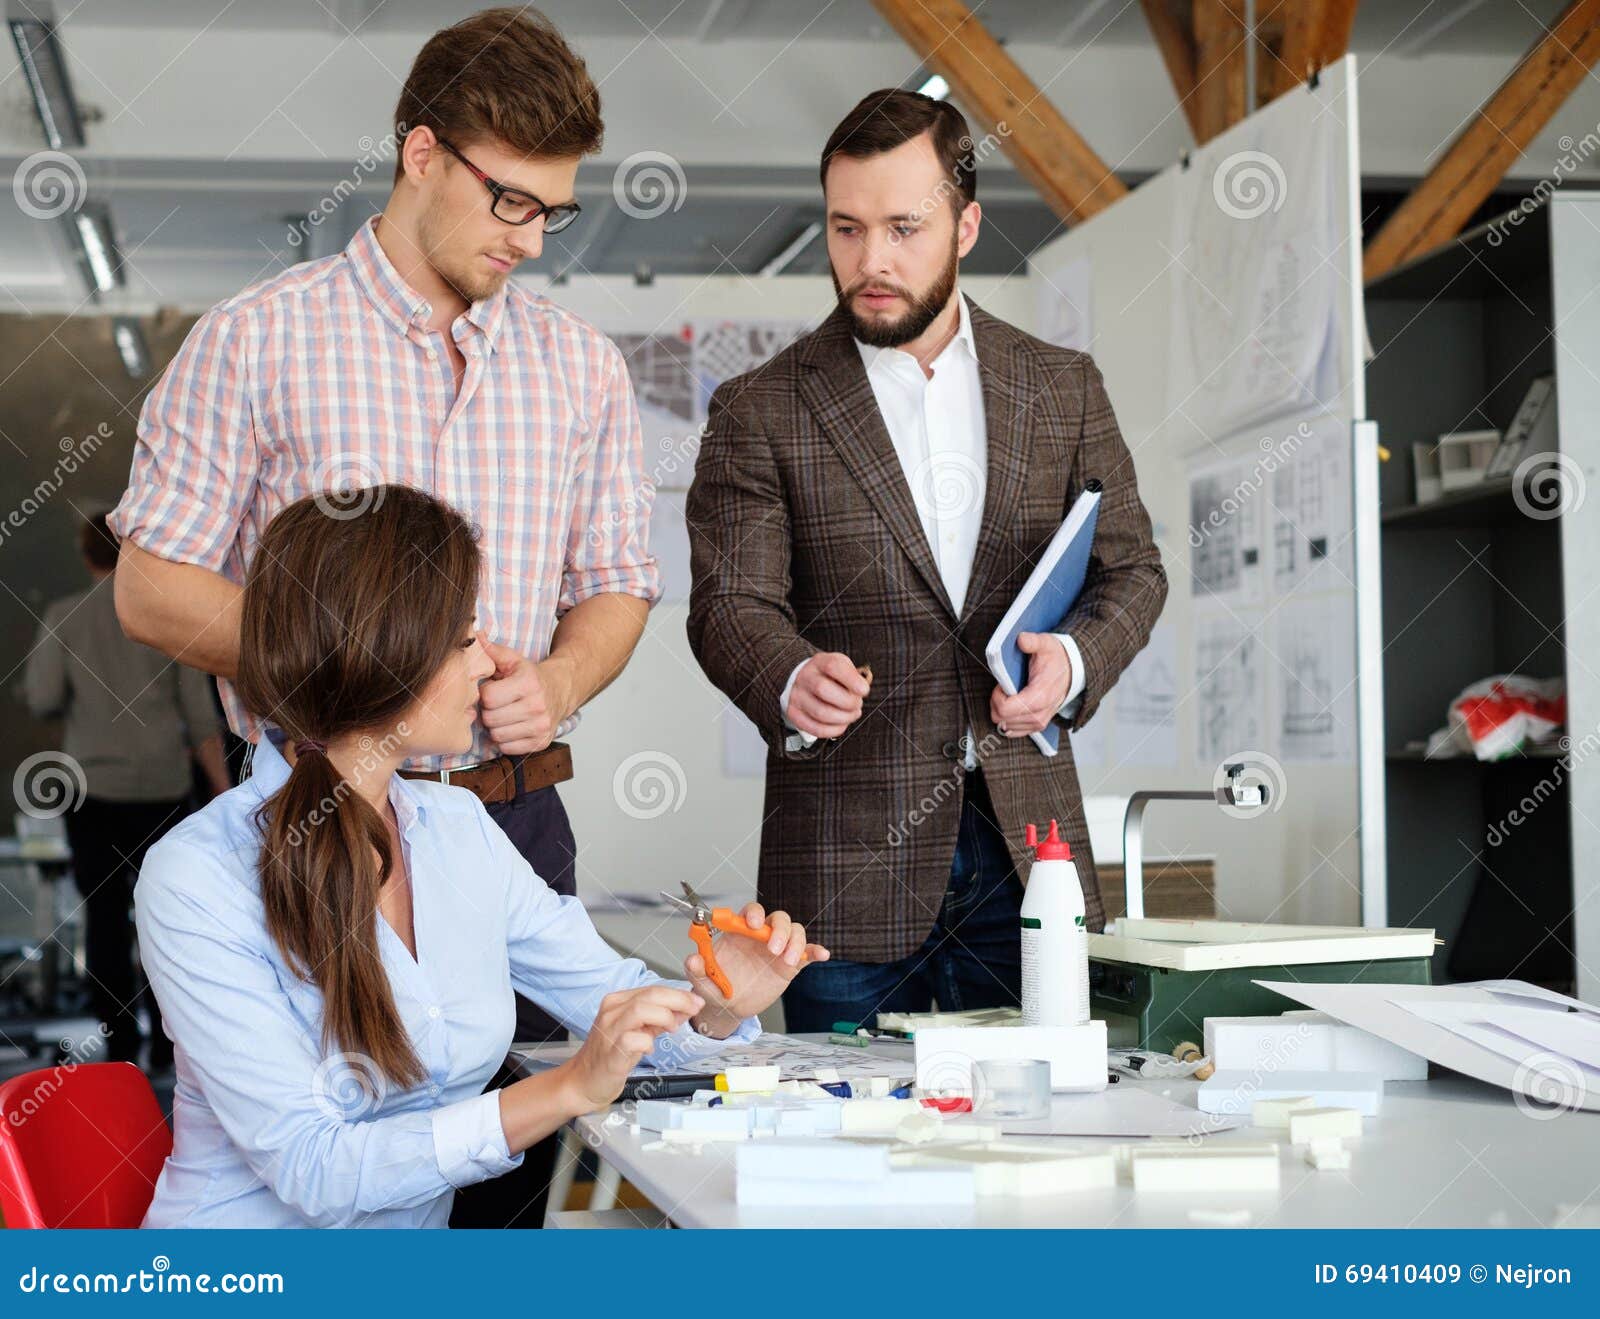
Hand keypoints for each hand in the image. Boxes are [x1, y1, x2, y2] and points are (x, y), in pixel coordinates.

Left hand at [478, 636, 573, 753]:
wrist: (561, 690)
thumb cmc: (530, 676)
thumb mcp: (513, 660)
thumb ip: (491, 649)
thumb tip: (474, 633)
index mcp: (528, 683)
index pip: (489, 697)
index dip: (485, 693)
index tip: (493, 689)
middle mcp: (538, 705)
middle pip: (490, 719)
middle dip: (488, 711)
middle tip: (496, 704)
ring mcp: (541, 726)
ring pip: (497, 735)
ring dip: (495, 727)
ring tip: (503, 715)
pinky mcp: (541, 742)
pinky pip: (507, 748)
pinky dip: (505, 740)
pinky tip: (511, 727)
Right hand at [558, 985, 703, 1110]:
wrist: (583, 1082)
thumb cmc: (609, 1055)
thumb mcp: (637, 1031)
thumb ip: (659, 1019)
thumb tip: (685, 1009)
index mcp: (617, 1003)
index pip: (652, 989)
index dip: (678, 994)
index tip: (696, 1001)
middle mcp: (611, 1013)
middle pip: (649, 995)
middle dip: (678, 1000)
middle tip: (695, 1008)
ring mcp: (609, 1032)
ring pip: (639, 1010)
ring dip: (663, 1017)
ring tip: (672, 1028)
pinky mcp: (610, 1054)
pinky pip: (630, 1040)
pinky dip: (646, 1042)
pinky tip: (650, 1048)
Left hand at [683, 903, 829, 1037]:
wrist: (729, 1006)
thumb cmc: (715, 986)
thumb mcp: (702, 980)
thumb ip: (697, 968)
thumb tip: (693, 959)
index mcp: (739, 932)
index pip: (750, 912)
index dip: (753, 914)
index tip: (751, 925)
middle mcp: (761, 936)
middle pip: (777, 919)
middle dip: (778, 930)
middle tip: (772, 949)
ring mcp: (777, 949)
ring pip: (794, 932)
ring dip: (795, 942)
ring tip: (786, 960)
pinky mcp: (790, 965)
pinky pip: (806, 953)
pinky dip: (815, 951)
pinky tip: (822, 954)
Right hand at [786, 653, 870, 737]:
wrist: (804, 680)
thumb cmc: (828, 676)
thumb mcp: (842, 666)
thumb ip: (854, 676)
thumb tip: (862, 690)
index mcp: (820, 662)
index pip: (833, 666)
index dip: (851, 680)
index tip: (864, 690)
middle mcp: (805, 677)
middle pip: (823, 690)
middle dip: (848, 702)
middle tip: (857, 704)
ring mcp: (797, 696)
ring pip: (821, 713)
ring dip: (843, 718)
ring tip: (851, 714)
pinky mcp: (795, 714)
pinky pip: (816, 728)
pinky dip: (834, 730)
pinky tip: (841, 724)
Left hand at [990, 632, 1070, 736]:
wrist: (1072, 671)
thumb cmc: (1056, 659)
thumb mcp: (1046, 644)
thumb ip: (1033, 641)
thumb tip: (1021, 639)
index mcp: (1039, 697)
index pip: (1004, 709)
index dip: (996, 696)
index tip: (1002, 684)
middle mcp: (1038, 715)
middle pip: (1001, 718)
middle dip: (996, 702)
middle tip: (1005, 688)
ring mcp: (1038, 723)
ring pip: (1004, 726)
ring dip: (1002, 710)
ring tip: (1010, 695)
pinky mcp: (1037, 727)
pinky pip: (1012, 731)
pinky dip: (1007, 720)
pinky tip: (1012, 706)